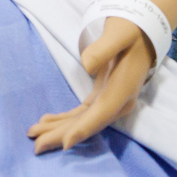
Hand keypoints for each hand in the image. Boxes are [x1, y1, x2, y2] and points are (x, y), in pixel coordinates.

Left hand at [27, 17, 156, 153]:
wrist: (143, 31)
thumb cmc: (129, 30)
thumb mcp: (119, 34)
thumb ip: (103, 48)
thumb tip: (87, 65)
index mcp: (123, 88)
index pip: (101, 113)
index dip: (83, 129)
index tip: (64, 144)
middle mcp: (119, 101)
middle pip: (89, 123)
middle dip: (62, 135)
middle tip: (36, 146)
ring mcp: (111, 100)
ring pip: (84, 121)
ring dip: (59, 129)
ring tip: (34, 134)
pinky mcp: (104, 96)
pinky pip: (83, 113)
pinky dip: (65, 119)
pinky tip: (47, 121)